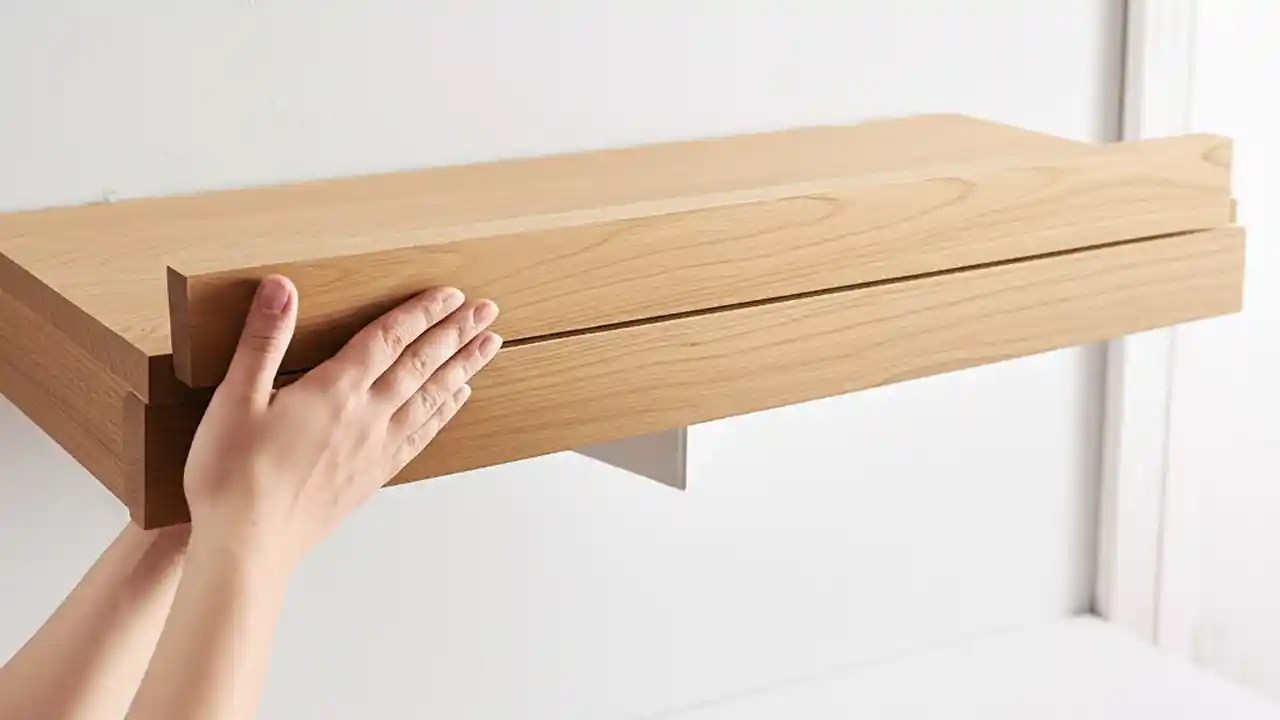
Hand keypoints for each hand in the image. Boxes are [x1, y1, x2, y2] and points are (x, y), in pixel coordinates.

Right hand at [183, 276, 500, 569]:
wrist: (248, 546)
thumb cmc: (233, 475)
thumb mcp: (234, 398)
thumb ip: (263, 340)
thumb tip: (282, 288)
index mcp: (334, 391)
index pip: (389, 338)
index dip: (422, 312)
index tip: (451, 294)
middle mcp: (366, 417)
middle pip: (422, 364)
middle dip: (456, 333)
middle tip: (487, 310)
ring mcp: (375, 449)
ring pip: (431, 398)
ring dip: (462, 367)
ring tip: (489, 345)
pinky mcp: (373, 475)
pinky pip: (421, 434)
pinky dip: (444, 411)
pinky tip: (457, 398)